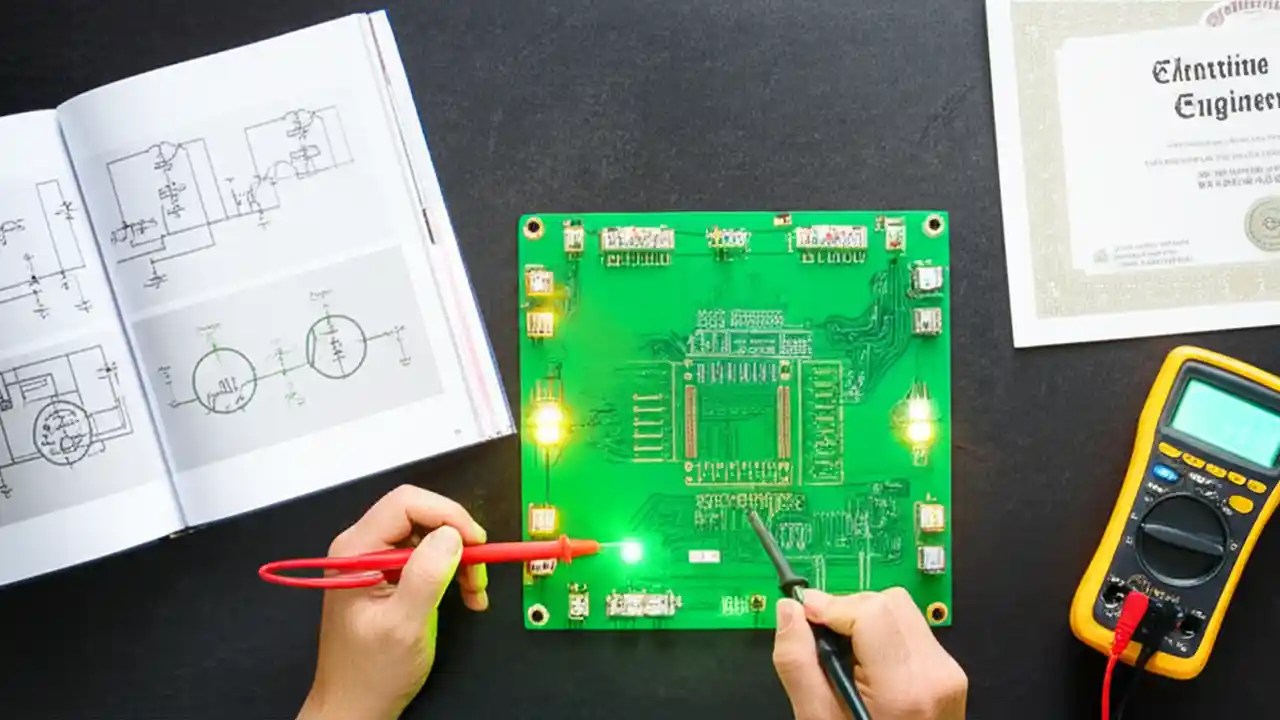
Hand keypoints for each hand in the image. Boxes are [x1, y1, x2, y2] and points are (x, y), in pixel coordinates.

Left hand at [298, 485, 487, 719]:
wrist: (355, 707)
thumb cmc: (372, 673)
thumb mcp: (404, 625)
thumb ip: (427, 576)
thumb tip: (452, 535)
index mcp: (356, 550)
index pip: (407, 503)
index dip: (448, 515)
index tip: (476, 543)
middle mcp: (363, 547)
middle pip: (421, 516)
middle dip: (457, 540)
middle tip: (479, 572)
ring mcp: (376, 561)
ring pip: (430, 536)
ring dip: (460, 559)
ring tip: (475, 592)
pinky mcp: (390, 576)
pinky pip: (428, 558)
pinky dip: (452, 573)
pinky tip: (467, 597)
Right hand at [772, 588, 966, 719]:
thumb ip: (798, 664)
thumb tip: (788, 613)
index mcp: (903, 688)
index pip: (871, 610)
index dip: (832, 606)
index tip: (806, 617)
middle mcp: (934, 673)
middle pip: (888, 601)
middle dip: (848, 610)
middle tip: (823, 640)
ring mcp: (947, 672)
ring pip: (901, 610)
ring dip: (865, 621)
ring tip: (846, 658)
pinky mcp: (948, 672)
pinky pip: (911, 629)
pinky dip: (882, 636)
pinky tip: (868, 666)